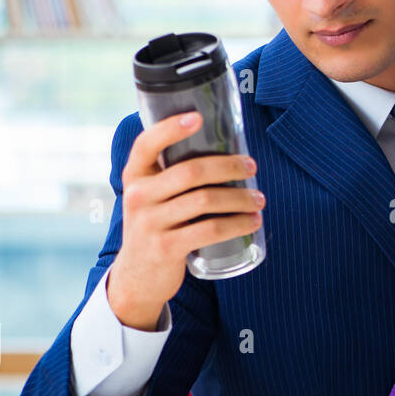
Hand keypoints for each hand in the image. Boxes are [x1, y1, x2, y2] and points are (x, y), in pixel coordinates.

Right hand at [106, 111, 263, 329]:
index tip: (198, 118)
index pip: (147, 144)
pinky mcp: (166, 247)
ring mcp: (150, 223)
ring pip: (206, 200)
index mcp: (135, 176)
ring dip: (240, 198)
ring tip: (259, 200)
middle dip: (229, 166)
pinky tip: (252, 222)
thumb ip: (172, 176)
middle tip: (252, 167)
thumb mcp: (152, 198)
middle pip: (191, 171)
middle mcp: (138, 196)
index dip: (171, 128)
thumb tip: (225, 151)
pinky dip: (237, 224)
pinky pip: (210, 229)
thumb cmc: (156, 227)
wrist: (137, 277)